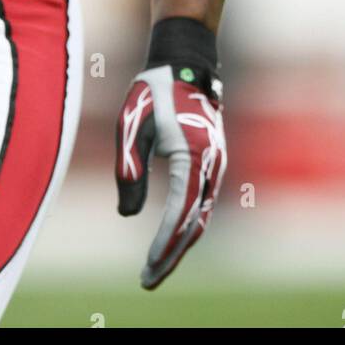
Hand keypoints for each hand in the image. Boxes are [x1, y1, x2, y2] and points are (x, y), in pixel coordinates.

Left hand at [115, 63, 226, 288]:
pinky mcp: (212, 164)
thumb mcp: (130, 123)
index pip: (181, 209)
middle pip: (195, 223)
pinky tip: (169, 241)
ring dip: (179, 245)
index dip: (165, 241)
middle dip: (172, 255)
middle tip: (148, 282)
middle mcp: (212, 165)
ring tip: (155, 270)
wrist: (185, 63)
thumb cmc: (152, 90)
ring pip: (200, 217)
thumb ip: (129, 167)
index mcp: (194, 154)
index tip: (149, 265)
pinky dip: (186, 227)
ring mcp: (216, 166)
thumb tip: (128, 214)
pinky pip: (201, 204)